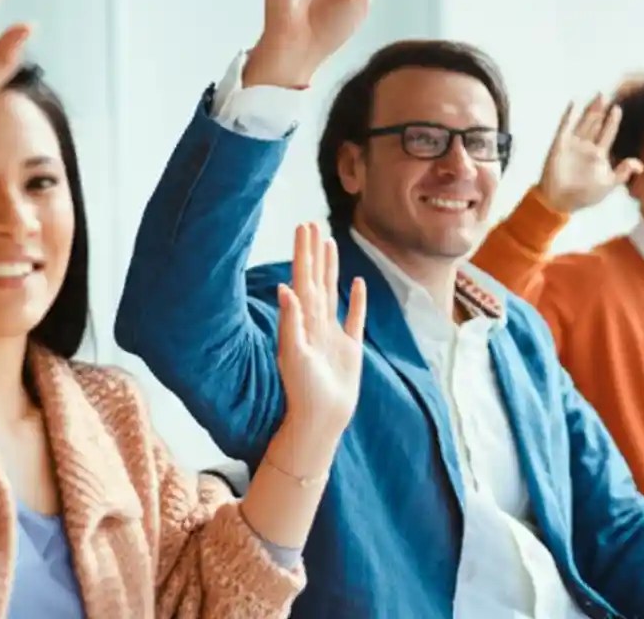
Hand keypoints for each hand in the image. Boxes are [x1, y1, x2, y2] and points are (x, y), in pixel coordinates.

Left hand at [276, 223, 366, 438]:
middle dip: (313, 252)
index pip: (302, 279)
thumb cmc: (303, 391)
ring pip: (332, 292)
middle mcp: (315, 323)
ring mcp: (332, 334)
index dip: (303, 253)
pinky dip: (357, 300)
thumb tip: (285, 287)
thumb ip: (290, 321)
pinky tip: (357, 283)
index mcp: (301, 321)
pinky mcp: (349, 348)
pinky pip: (354, 318)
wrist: (320, 420)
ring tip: (330, 244)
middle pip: (315, 279)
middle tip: (312, 223)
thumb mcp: (294, 354)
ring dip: (331, 268)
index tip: (304, 228)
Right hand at [534, 95, 641, 213]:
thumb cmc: (584, 195)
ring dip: (590, 110)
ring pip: (584, 122)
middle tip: (605, 95)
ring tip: (597, 97)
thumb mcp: (608, 185)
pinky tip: (574, 103)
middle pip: (596, 124)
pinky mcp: (560, 145)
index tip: (617, 109)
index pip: (607, 133)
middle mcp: (586, 146)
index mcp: (598, 155)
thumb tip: (640, 165)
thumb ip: (623, 173)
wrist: (560, 201)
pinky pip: (565, 127)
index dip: (612, 121)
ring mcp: (573, 144)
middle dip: (601, 110)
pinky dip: (569, 115)